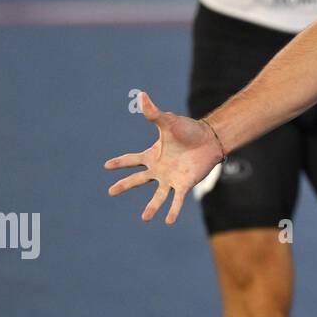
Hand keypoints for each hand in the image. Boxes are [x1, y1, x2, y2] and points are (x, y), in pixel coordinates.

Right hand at [104, 92, 224, 224]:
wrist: (210, 139)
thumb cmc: (189, 130)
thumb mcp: (168, 122)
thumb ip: (153, 112)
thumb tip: (142, 94)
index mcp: (153, 155)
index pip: (132, 159)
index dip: (120, 162)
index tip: (106, 165)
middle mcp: (160, 169)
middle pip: (138, 180)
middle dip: (124, 185)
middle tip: (110, 191)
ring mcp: (171, 178)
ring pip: (158, 196)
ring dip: (152, 207)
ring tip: (145, 218)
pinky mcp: (184, 184)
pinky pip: (177, 200)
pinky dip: (173, 210)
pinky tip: (168, 221)